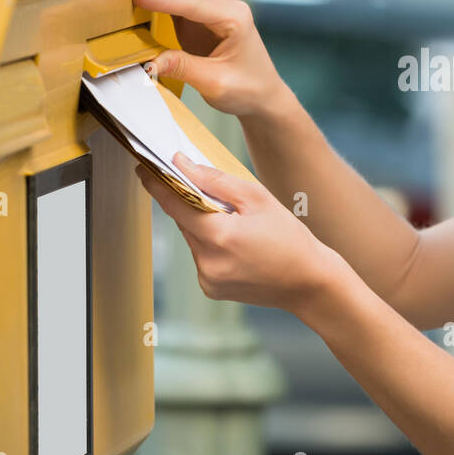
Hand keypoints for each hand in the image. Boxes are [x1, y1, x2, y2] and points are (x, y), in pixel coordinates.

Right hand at [128, 0, 288, 118]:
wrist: (262, 94)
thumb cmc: (247, 88)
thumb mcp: (214, 83)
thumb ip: (182, 68)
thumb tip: (149, 63)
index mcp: (235, 19)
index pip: (193, 4)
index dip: (163, 0)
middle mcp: (229, 6)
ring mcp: (218, 7)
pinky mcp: (206, 14)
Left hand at [135, 152, 345, 314]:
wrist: (310, 283)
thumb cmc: (290, 238)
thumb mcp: (258, 198)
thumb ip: (216, 180)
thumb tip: (183, 165)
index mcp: (219, 236)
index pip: (175, 203)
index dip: (157, 185)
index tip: (143, 169)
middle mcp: (207, 262)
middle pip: (185, 221)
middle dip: (194, 204)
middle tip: (218, 196)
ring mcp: (207, 279)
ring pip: (193, 239)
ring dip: (205, 226)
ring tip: (239, 225)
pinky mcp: (211, 289)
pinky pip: (202, 257)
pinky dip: (212, 246)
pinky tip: (239, 246)